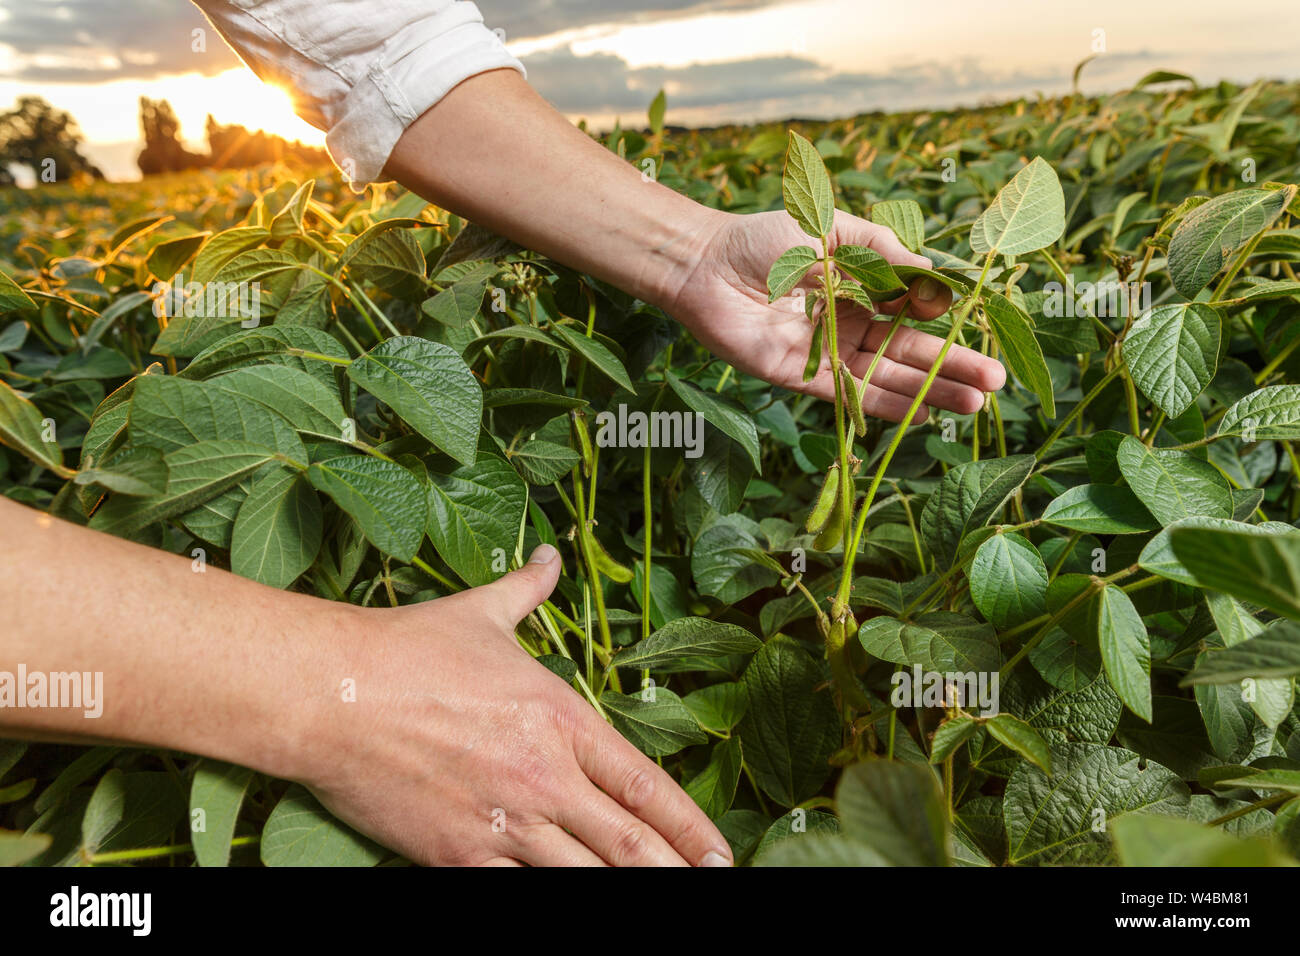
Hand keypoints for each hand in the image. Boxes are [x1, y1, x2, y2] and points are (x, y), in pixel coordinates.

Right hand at [298, 544, 733, 866]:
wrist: (332, 691)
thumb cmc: (407, 649)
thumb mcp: (482, 614)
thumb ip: (528, 591)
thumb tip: (551, 557)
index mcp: (561, 718)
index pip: (646, 784)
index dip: (690, 826)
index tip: (720, 853)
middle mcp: (545, 775)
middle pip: (631, 844)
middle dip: (676, 871)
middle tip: (711, 888)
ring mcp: (505, 820)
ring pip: (585, 878)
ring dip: (626, 892)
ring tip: (660, 905)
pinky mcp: (458, 854)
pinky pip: (519, 892)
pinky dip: (549, 899)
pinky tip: (567, 903)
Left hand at [666, 210, 1006, 422]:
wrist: (704, 263)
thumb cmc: (763, 237)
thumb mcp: (834, 231)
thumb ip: (882, 252)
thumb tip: (930, 281)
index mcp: (857, 290)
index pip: (911, 316)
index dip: (945, 329)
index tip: (982, 337)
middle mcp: (846, 326)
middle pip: (907, 354)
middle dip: (950, 370)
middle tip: (993, 387)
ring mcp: (825, 355)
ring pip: (885, 379)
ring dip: (928, 393)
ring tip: (972, 406)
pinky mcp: (800, 378)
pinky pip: (849, 397)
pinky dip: (883, 406)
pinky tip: (921, 414)